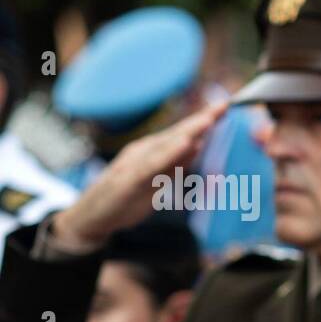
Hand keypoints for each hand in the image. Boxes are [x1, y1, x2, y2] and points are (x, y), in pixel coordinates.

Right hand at [51, 100, 228, 246]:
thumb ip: (175, 163)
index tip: (226, 106)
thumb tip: (196, 145)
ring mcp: (135, 164)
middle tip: (223, 105)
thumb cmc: (126, 198)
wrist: (92, 216)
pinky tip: (184, 145)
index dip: (204, 120)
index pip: (183, 133)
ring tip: (208, 120)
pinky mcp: (128, 180)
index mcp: (153, 152)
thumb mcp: (157, 180)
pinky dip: (168, 154)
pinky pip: (152, 166)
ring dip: (188, 132)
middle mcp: (144, 151)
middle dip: (200, 120)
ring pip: (166, 145)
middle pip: (177, 133)